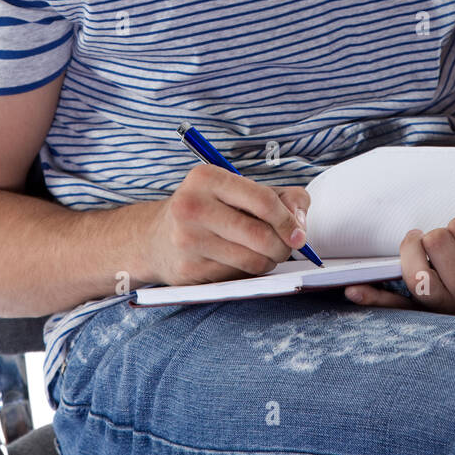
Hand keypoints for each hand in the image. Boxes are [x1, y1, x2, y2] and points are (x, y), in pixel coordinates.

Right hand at [146, 163, 310, 285]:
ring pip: (252, 260)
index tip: (298, 233)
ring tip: (263, 253)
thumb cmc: (209, 209)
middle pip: (260, 235)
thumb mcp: (238, 190)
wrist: (154, 239)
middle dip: (283, 246)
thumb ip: (281, 197)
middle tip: (286, 248)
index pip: (263, 201)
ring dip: (268, 261)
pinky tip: (239, 261)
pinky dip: (248, 272)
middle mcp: (192, 206)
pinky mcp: (188, 270)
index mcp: (207, 178)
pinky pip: (237, 276)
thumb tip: (300, 224)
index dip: (288, 220)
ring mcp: (187, 240)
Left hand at [342, 199, 454, 318]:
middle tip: (452, 243)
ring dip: (412, 250)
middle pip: (436, 244)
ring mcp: (446, 312)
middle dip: (441, 234)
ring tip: (422, 244)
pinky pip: (396, 308)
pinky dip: (375, 298)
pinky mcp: (423, 317)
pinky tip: (354, 291)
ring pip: (415, 272)